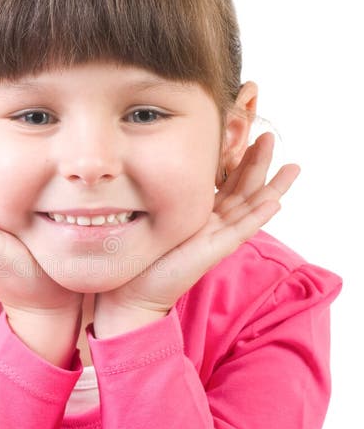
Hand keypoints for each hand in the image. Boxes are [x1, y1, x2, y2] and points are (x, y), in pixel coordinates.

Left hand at [94, 132, 300, 321]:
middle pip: (245, 190)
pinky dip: (258, 217)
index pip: (229, 184)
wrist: (135, 292)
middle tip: (270, 137)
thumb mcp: (158, 218)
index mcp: (203, 216)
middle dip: (259, 164)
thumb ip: (166, 198)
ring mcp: (218, 239)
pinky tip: (274, 203)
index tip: (250, 136)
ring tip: (292, 168)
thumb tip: (156, 168)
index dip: (241, 161)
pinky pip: (240, 231)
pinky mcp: (215, 252)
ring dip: (272, 188)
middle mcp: (214, 225)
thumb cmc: (144, 258)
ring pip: (252, 208)